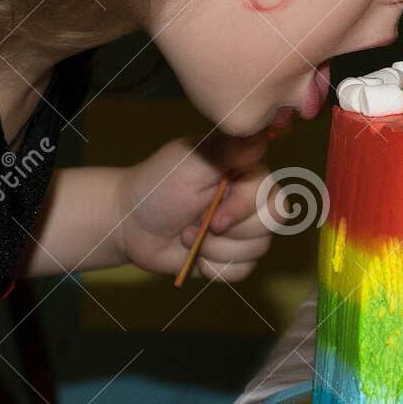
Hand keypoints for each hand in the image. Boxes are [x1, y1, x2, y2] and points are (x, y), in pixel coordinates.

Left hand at [116, 133, 273, 282]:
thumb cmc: (157, 188)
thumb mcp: (190, 164)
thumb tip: (260, 132)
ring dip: (215, 250)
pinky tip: (195, 255)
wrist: (130, 226)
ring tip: (187, 236)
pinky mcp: (233, 256)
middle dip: (228, 233)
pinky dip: (215, 267)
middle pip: (271, 225)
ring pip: (257, 250)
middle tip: (197, 225)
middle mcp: (250, 198)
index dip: (243, 211)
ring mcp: (243, 228)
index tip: (212, 217)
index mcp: (246, 171)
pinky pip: (243, 270)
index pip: (272, 196)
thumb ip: (228, 150)